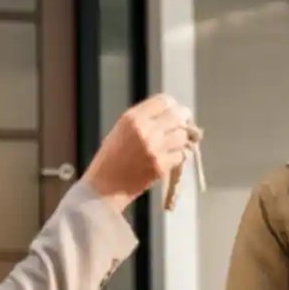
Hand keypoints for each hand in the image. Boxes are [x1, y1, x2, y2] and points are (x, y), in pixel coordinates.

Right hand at [83, 94, 190, 211]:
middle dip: (183, 119)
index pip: (163, 101)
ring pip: (182, 136)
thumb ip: (144, 119)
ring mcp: (155, 149)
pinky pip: (180, 155)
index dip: (171, 105)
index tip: (174, 110)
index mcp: (132, 118)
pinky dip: (178, 156)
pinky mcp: (161, 166)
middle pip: (177, 116)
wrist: (104, 187)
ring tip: (173, 144)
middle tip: (184, 124)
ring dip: (181, 140)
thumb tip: (171, 113)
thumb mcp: (121, 130)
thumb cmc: (110, 159)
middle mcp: (145, 130)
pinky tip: (168, 158)